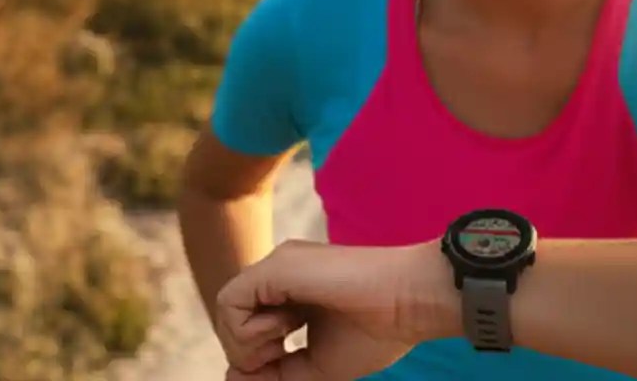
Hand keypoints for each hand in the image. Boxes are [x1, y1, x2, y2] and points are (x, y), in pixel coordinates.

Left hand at [216, 238, 458, 379]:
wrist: (409, 302)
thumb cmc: (379, 330)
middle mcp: (281, 273)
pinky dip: (248, 332)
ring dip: (246, 342)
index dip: (255, 355)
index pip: (249, 324)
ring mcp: (279, 266)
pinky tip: (283, 333)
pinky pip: (231, 301)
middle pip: (233, 316)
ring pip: (227, 308)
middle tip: (282, 356)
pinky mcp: (277, 266)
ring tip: (283, 345)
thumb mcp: (317, 364)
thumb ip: (277, 373)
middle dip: (247, 351)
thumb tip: (234, 376)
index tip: (283, 364)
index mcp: (294, 292)